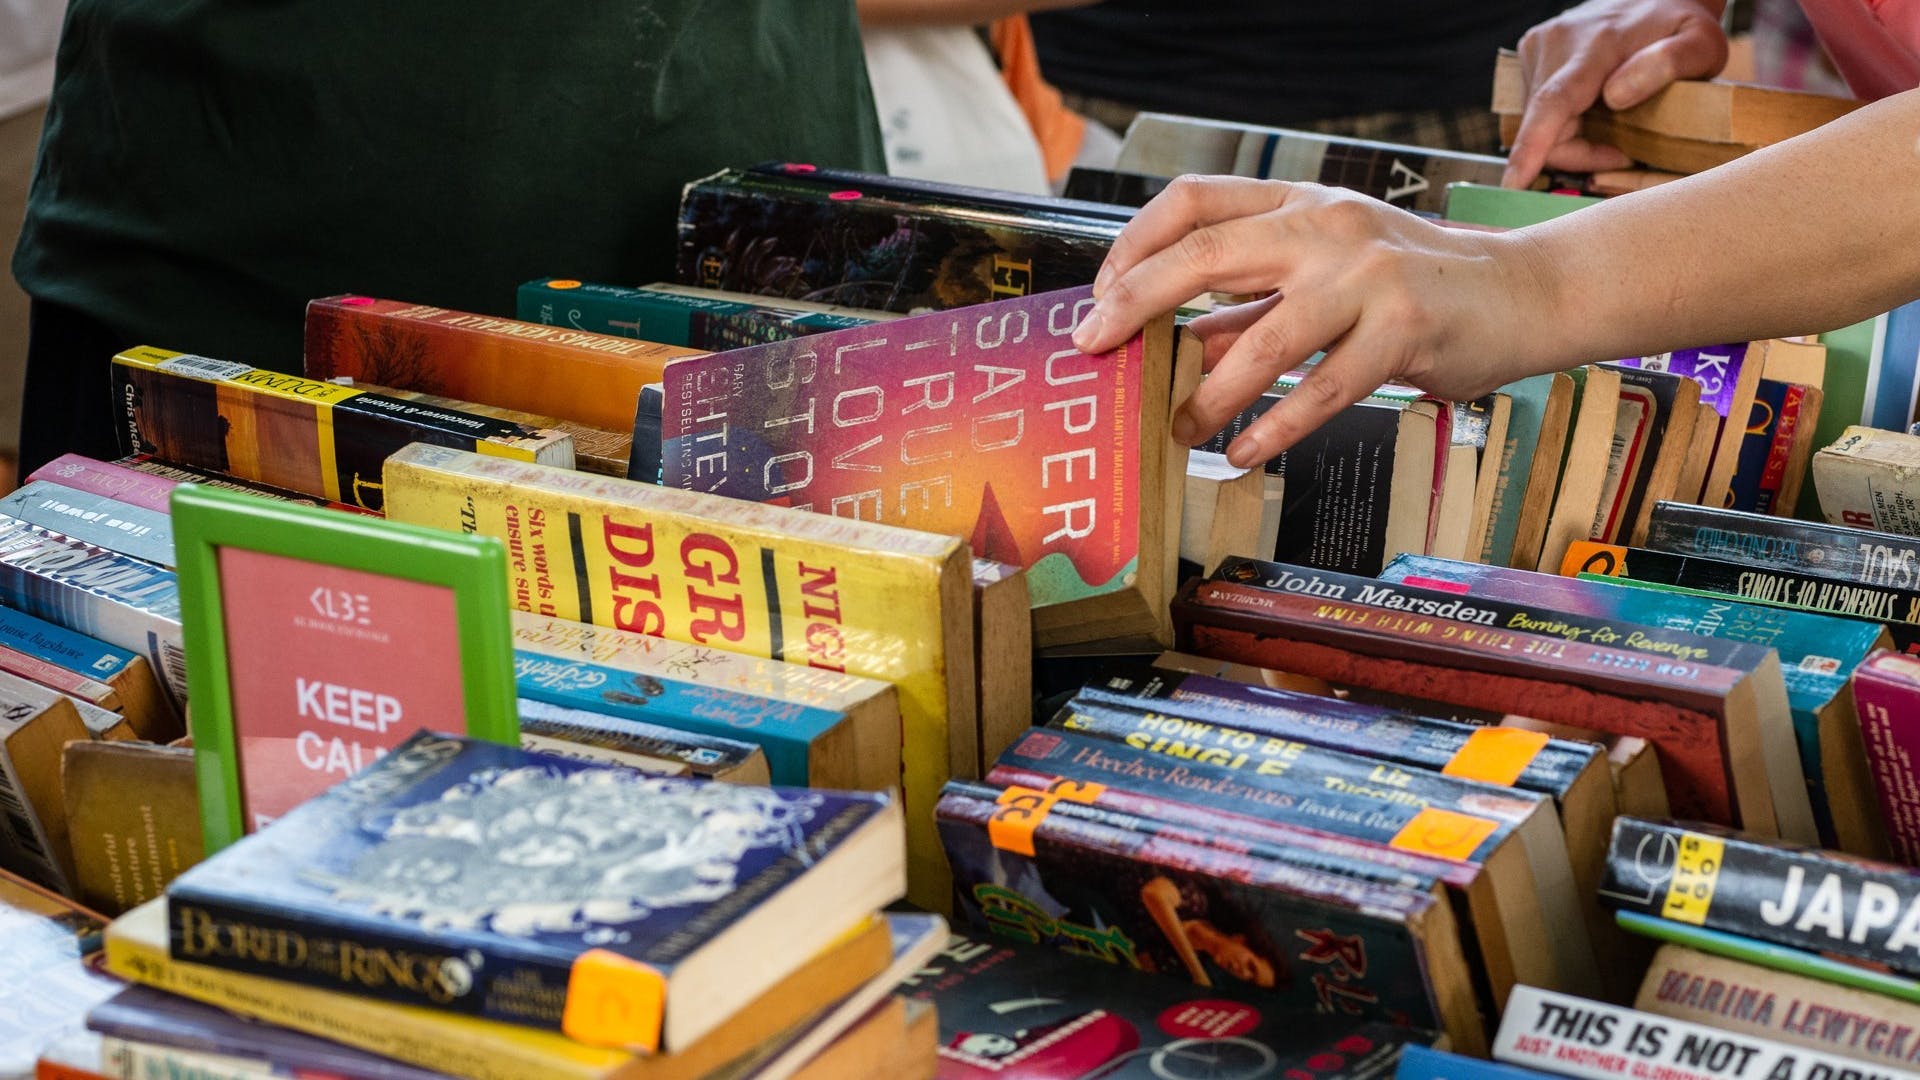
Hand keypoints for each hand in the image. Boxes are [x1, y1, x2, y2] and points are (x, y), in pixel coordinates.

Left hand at [1072, 175, 1557, 467]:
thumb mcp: (1324, 278)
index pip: (1195, 200)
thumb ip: (1249, 308)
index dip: (1135, 244)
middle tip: (1097, 346)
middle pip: (1207, 252)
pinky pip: (1322, 388)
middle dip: (1138, 302)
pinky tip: (1243, 453)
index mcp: (1299, 203)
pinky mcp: (1405, 327)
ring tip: (1181, 430)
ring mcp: (1368, 274)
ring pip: (1264, 339)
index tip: (1100, 295)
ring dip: (1209, 394)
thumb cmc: (1414, 287)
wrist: (1524, 294)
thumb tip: (1174, 347)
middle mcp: (1327, 226)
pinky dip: (1274, 427)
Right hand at [1503, 0, 1729, 187]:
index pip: (1554, 101)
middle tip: (1622, 151)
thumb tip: (1615, 96)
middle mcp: (1555, 42)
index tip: (1514, 183)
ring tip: (1610, 123)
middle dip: (1578, 153)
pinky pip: (1534, 108)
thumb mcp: (1701, 44)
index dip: (1531, 146)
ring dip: (1569, 138)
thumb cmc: (1681, 26)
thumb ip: (1669, 63)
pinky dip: (1559, 122)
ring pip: (1535, 122)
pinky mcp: (1530, 51)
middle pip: (1543, 125)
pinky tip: (1589, 107)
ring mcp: (1537, 46)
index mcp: (1596, 45)